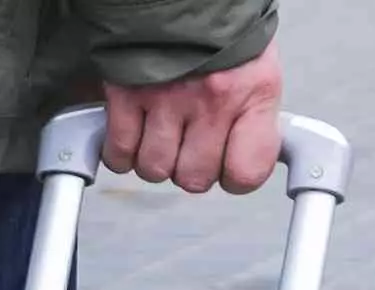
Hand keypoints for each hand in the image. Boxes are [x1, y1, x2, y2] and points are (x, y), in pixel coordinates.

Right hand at [101, 48, 282, 195]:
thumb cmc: (218, 26)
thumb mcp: (255, 66)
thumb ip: (252, 115)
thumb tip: (244, 161)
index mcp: (252, 90)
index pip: (246, 172)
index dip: (234, 176)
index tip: (228, 164)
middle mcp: (212, 98)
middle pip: (194, 179)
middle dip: (188, 167)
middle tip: (188, 141)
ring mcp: (166, 97)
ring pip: (154, 169)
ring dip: (154, 158)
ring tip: (160, 131)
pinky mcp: (125, 93)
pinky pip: (119, 152)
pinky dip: (122, 151)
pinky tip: (133, 130)